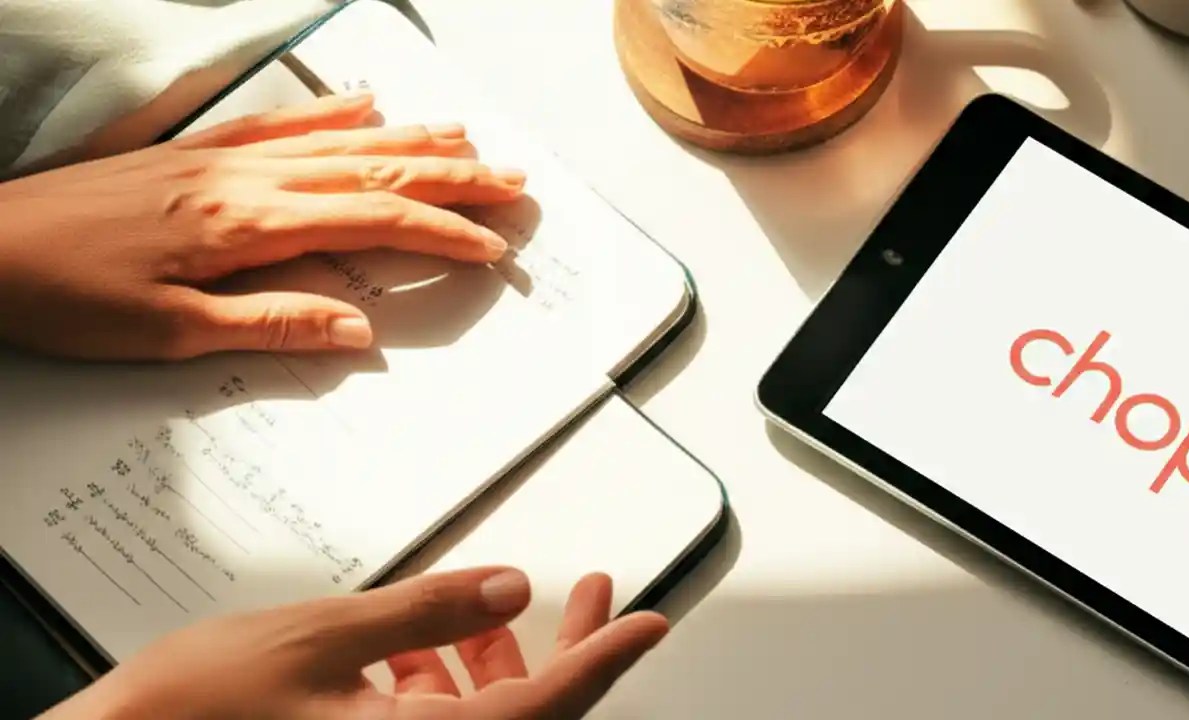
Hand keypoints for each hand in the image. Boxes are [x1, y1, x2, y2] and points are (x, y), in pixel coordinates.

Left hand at [0, 93, 524, 359]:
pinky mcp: (197, 153)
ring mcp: (223, 159)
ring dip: (410, 139)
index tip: (490, 246)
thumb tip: (358, 331)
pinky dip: (332, 112)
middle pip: (372, 170)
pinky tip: (366, 105)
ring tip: (467, 139)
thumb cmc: (64, 294)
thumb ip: (271, 325)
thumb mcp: (168, 335)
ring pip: (339, 141)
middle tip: (511, 181)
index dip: (440, 233)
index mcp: (247, 227)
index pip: (371, 222)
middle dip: (451, 178)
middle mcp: (246, 180)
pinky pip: (282, 124)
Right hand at [40, 568, 667, 719]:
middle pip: (528, 715)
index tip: (648, 621)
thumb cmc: (193, 711)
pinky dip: (446, 678)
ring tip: (511, 601)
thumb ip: (421, 612)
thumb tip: (506, 588)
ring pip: (483, 718)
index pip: (547, 705)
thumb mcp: (318, 638)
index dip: (604, 657)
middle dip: (568, 649)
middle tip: (598, 595)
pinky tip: (426, 640)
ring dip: (502, 659)